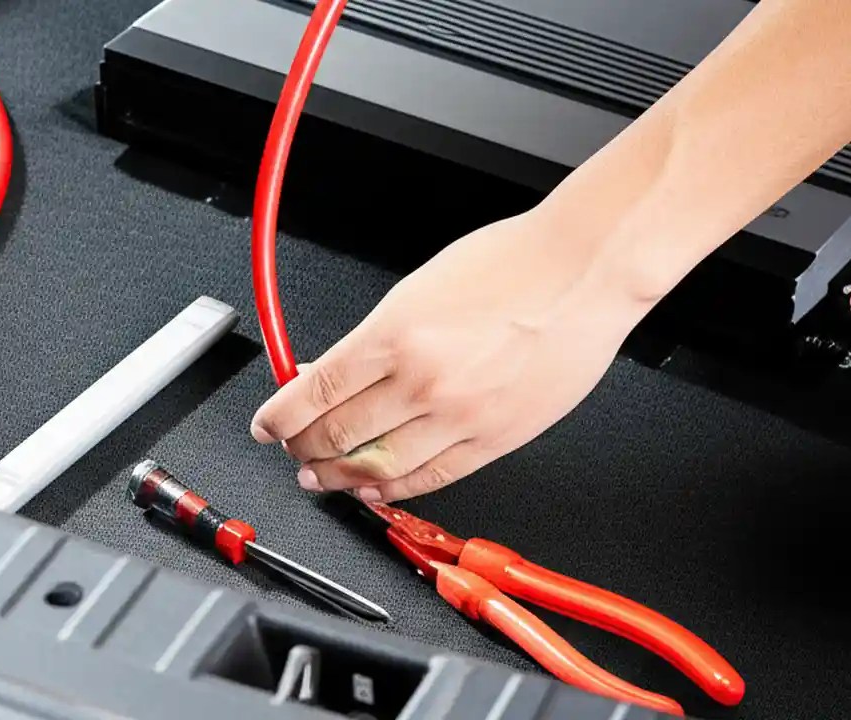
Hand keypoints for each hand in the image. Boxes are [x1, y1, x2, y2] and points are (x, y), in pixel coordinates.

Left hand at [250, 211, 649, 501]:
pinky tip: (376, 489)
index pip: (313, 392)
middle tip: (292, 451)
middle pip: (337, 435)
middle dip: (303, 449)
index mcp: (394, 334)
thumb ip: (374, 339)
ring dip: (340, 477)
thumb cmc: (512, 264)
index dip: (279, 418)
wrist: (585, 269)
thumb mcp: (419, 287)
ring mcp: (459, 415)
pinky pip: (431, 478)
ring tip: (324, 477)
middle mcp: (421, 379)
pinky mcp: (495, 439)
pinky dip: (394, 490)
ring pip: (377, 467)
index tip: (266, 427)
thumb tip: (331, 372)